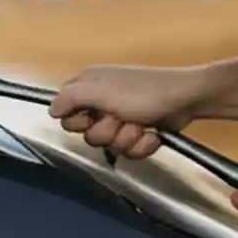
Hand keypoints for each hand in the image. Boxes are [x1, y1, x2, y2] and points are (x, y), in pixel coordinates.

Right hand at [48, 65, 206, 158]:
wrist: (186, 98)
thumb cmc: (142, 92)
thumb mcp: (99, 91)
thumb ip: (69, 99)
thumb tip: (50, 111)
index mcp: (89, 87)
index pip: (65, 114)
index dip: (77, 122)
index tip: (91, 117)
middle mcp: (102, 101)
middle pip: (88, 134)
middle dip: (106, 132)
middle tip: (120, 120)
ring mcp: (122, 118)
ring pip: (110, 145)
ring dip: (127, 139)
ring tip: (141, 126)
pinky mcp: (139, 131)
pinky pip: (130, 150)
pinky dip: (143, 145)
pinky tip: (152, 134)